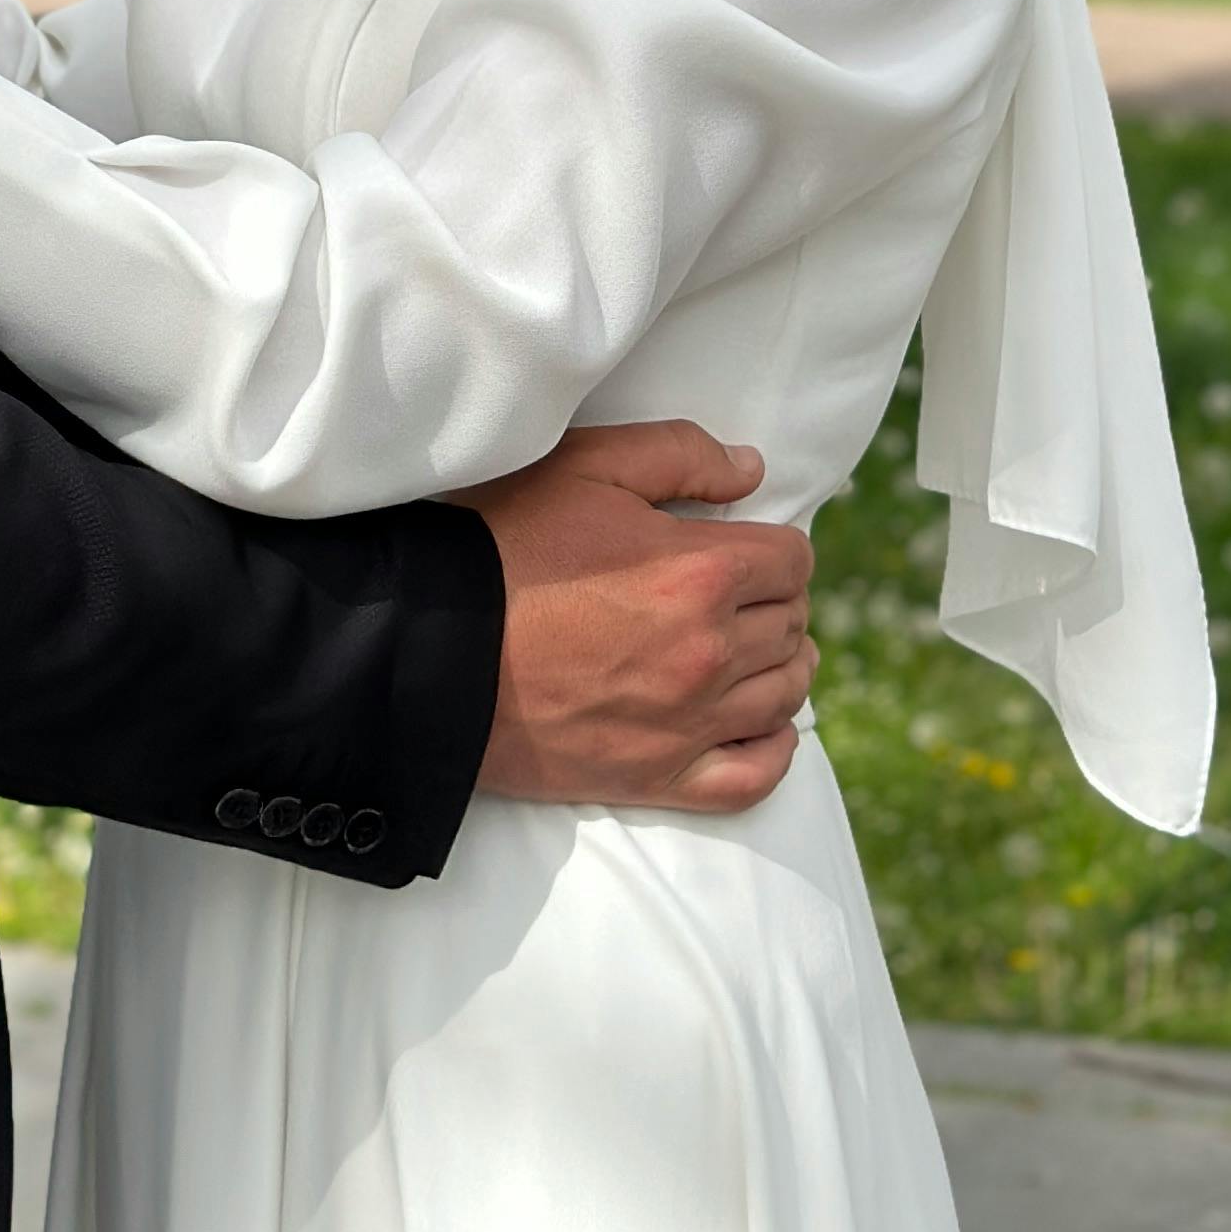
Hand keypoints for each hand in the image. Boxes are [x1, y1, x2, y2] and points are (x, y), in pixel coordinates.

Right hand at [460, 421, 817, 813]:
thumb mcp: (587, 466)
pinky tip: (763, 725)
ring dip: (782, 666)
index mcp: (699, 571)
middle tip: (740, 591)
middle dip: (776, 601)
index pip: (792, 560)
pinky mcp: (660, 777)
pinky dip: (774, 750)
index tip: (747, 545)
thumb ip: (680, 454)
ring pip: (784, 696)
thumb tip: (753, 471)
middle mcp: (710, 652)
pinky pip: (754, 777)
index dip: (775, 545)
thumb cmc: (506, 544)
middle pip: (792, 625)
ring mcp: (690, 723)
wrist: (438, 645)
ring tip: (754, 649)